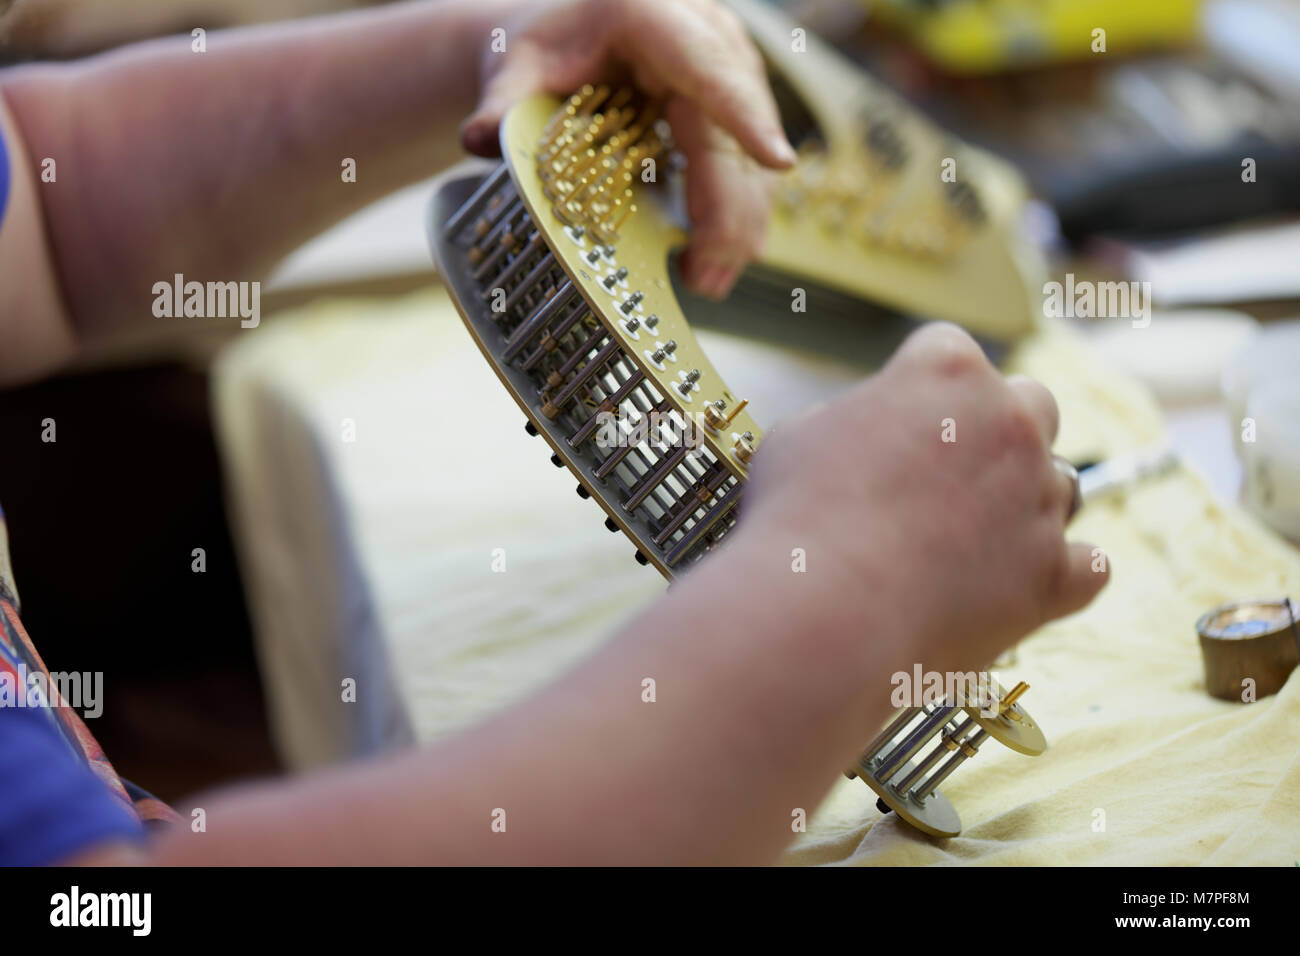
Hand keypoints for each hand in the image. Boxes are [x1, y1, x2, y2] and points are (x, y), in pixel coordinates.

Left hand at [460, 0, 794, 299]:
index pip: (707, 69)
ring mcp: (729, 72)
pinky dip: (732, 217)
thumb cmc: (545, 45)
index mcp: (653, 13)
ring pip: (750, 156)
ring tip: (706, 281)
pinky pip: (744, 166)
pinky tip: (712, 260)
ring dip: (737, 226)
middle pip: (734, 131)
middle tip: (705, 276)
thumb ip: (500, 103)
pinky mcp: (734, 108)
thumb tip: (478, 138)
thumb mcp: (516, 66)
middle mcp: (707, 36)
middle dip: (728, 211)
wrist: (566, 36)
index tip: (776, 160)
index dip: (746, 117)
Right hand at [744, 323, 1108, 673]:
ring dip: (1027, 504)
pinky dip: (1060, 574)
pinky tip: (1019, 583)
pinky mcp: (1054, 574)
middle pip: (1031, 403)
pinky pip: (1090, 565)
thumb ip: (852, 421)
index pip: (949, 350)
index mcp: (946, 369)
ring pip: (1062, 484)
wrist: (822, 614)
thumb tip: (868, 440)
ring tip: (966, 543)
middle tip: (946, 477)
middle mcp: (1010, 421)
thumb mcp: (799, 436)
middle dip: (997, 432)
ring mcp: (1039, 498)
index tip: (895, 423)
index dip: (919, 387)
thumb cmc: (795, 518)